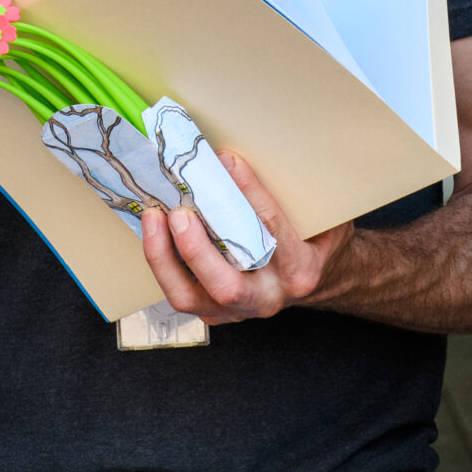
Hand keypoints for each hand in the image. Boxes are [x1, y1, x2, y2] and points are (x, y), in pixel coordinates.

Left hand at [140, 152, 350, 321]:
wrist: (316, 279)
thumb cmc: (314, 239)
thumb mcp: (318, 215)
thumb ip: (291, 194)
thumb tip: (246, 159)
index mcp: (300, 270)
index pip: (271, 230)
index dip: (248, 193)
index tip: (227, 161)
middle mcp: (268, 297)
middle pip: (226, 286)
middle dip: (197, 250)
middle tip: (179, 212)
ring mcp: (237, 311)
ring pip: (188, 297)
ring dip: (164, 258)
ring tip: (154, 217)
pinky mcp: (213, 312)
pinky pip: (179, 292)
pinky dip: (161, 263)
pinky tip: (153, 232)